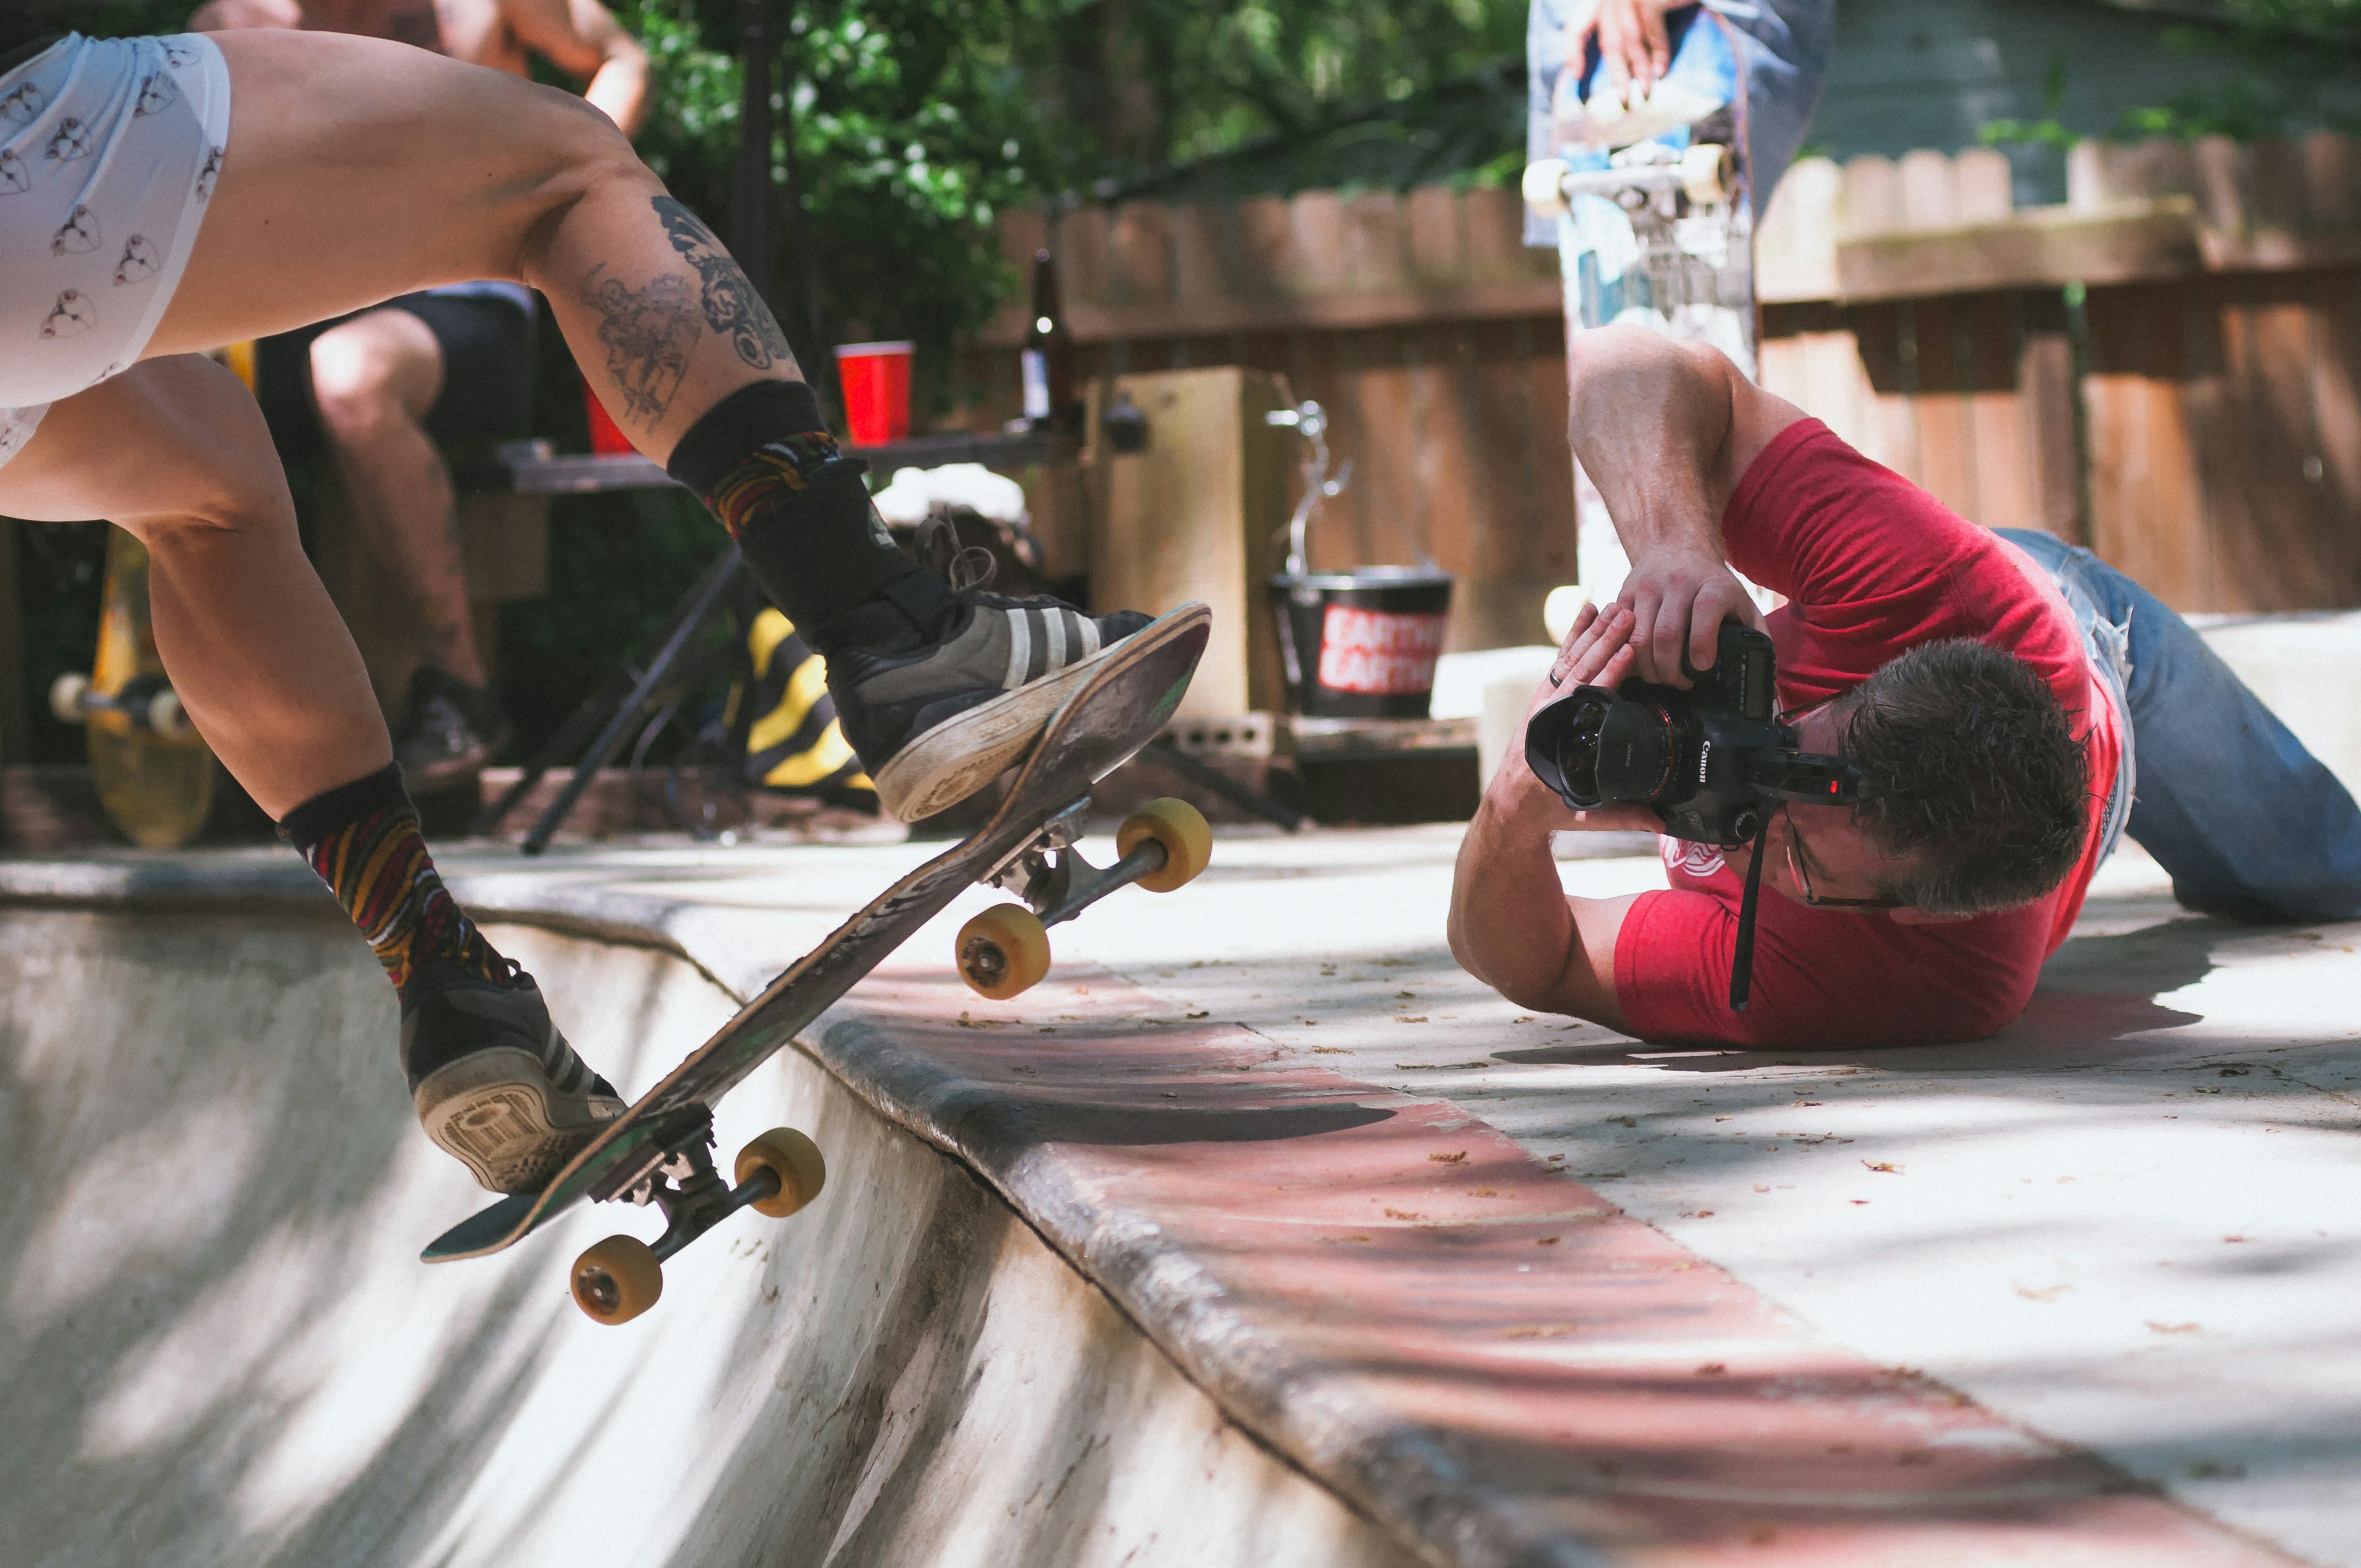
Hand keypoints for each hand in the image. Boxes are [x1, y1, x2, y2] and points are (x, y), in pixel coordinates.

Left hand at [1480, 601, 1662, 836]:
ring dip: (1594, 632)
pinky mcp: (1546, 695)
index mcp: (1556, 739)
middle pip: (1579, 670)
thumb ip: (1622, 816)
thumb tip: (1661, 822)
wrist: (1511, 806)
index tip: (1629, 653)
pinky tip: (1588, 611)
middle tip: (1630, 615)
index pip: (1585, 699)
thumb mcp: (1584, 815)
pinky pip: (1563, 659)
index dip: (1608, 675)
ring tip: (1618, 606)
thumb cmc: (1547, 809)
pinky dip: (1575, 634)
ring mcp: (1545, 701)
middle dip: (1604, 642)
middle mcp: (1547, 713)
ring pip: (1571, 659)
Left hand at [1575, 0, 1674, 104]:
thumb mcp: (1633, 8)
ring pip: (1631, 41)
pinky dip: (1659, 54)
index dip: (1573, 52)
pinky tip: (1662, 72)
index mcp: (1600, 0)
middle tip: (1623, 101)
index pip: (1576, 27)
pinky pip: (1653, 33)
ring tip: (1646, 92)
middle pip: (1609, 42)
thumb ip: (1618, 26)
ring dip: (1640, 69)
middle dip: (1617, 74)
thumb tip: (1618, 64)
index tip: (1576, 76)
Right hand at [1615, 549, 1764, 687]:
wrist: (1675, 544)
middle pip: (1666, 633)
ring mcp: (1648, 587)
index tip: (1702, 668)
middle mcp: (1678, 582)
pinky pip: (1620, 633)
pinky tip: (1640, 665)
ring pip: (1639, 637)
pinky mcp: (1626, 594)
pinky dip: (1628, 654)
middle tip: (1681, 683)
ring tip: (1661, 679)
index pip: (1705, 610)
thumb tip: (1768, 686)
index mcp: (1713, 584)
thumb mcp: (1741, 603)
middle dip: (1671, 670)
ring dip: (1648, 669)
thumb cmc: (1714, 584)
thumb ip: (1756, 637)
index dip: (1702, 643)